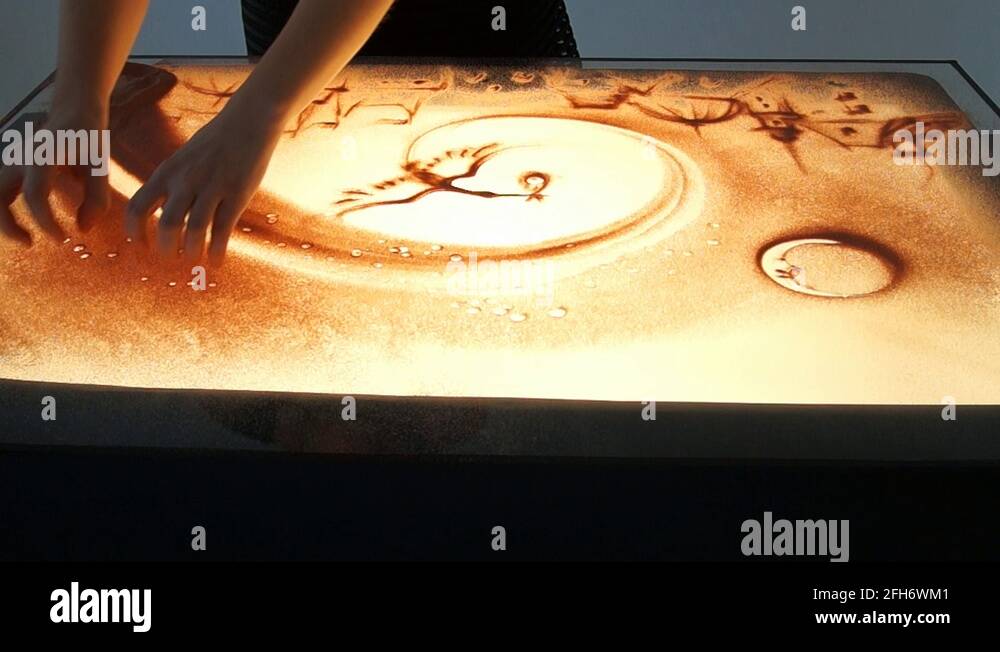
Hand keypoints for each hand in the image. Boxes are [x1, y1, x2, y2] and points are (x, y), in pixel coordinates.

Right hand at [0, 103, 109, 245]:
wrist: (74, 109)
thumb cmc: (88, 137)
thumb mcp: (99, 165)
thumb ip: (96, 197)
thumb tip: (84, 229)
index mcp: (42, 156)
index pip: (34, 194)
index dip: (45, 222)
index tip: (63, 238)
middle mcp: (20, 158)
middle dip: (7, 224)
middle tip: (30, 243)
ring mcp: (11, 161)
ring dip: (2, 219)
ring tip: (26, 239)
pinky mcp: (12, 166)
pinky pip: (0, 191)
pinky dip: (5, 210)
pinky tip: (23, 225)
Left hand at [125, 97, 283, 265]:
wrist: (248, 120)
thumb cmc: (216, 143)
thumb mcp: (184, 159)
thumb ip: (173, 185)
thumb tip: (166, 217)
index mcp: (167, 172)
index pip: (138, 207)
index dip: (136, 233)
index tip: (143, 246)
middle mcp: (186, 180)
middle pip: (167, 224)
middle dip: (167, 249)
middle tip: (173, 257)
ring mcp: (213, 186)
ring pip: (194, 230)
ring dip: (193, 252)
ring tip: (196, 259)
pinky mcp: (238, 193)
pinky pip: (223, 229)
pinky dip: (217, 251)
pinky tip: (217, 262)